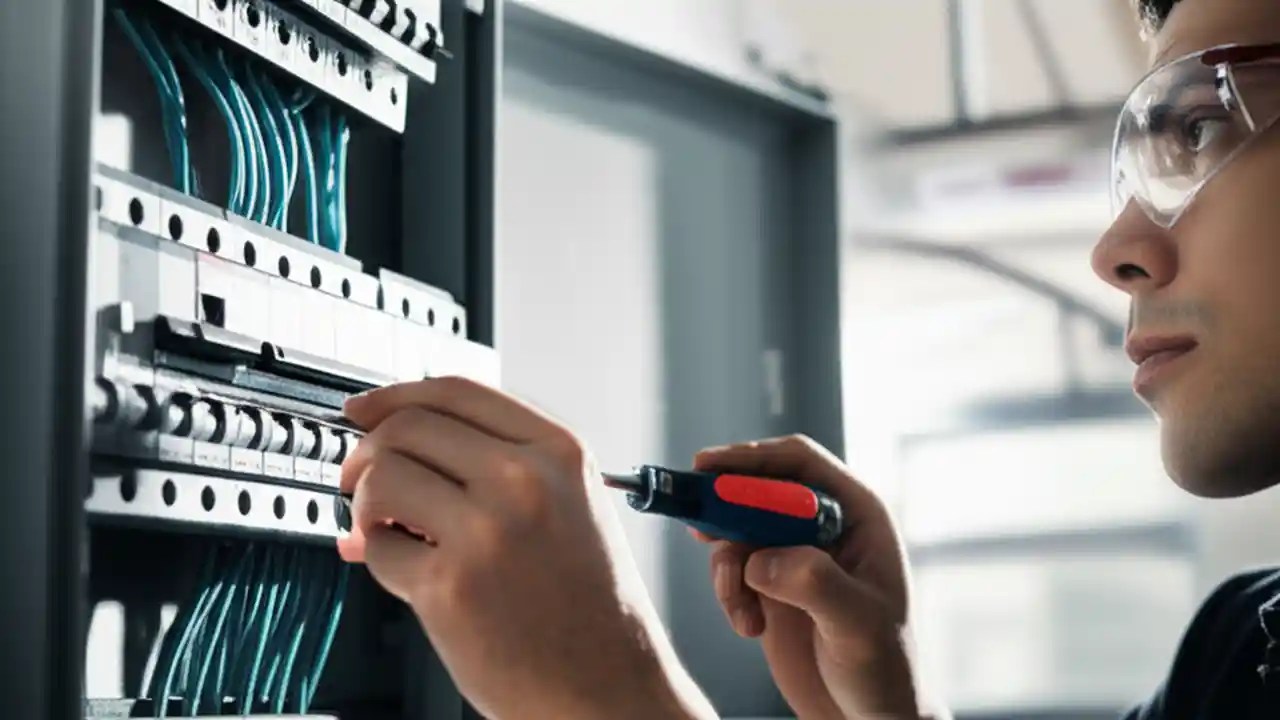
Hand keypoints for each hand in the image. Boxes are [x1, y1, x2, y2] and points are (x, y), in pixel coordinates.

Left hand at [336, 378, 715, 719]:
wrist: (608, 687)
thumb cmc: (592, 608)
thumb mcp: (573, 506)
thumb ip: (500, 466)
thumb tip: (401, 445)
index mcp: (559, 452)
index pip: (456, 391)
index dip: (396, 395)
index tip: (366, 408)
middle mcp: (524, 481)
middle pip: (407, 426)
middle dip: (367, 451)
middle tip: (358, 478)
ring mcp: (487, 531)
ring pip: (382, 477)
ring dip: (365, 503)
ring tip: (385, 529)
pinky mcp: (450, 586)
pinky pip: (378, 548)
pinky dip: (377, 558)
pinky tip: (408, 570)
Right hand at [693, 436, 942, 719]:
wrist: (868, 717)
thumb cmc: (884, 667)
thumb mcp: (857, 623)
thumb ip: (814, 583)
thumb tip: (760, 559)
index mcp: (858, 514)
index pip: (800, 464)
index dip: (752, 458)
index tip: (707, 466)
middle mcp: (825, 525)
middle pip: (759, 489)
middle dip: (724, 508)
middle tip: (698, 527)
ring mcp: (796, 553)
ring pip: (737, 530)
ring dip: (726, 568)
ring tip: (740, 610)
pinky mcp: (772, 584)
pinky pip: (732, 568)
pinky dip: (727, 595)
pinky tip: (749, 627)